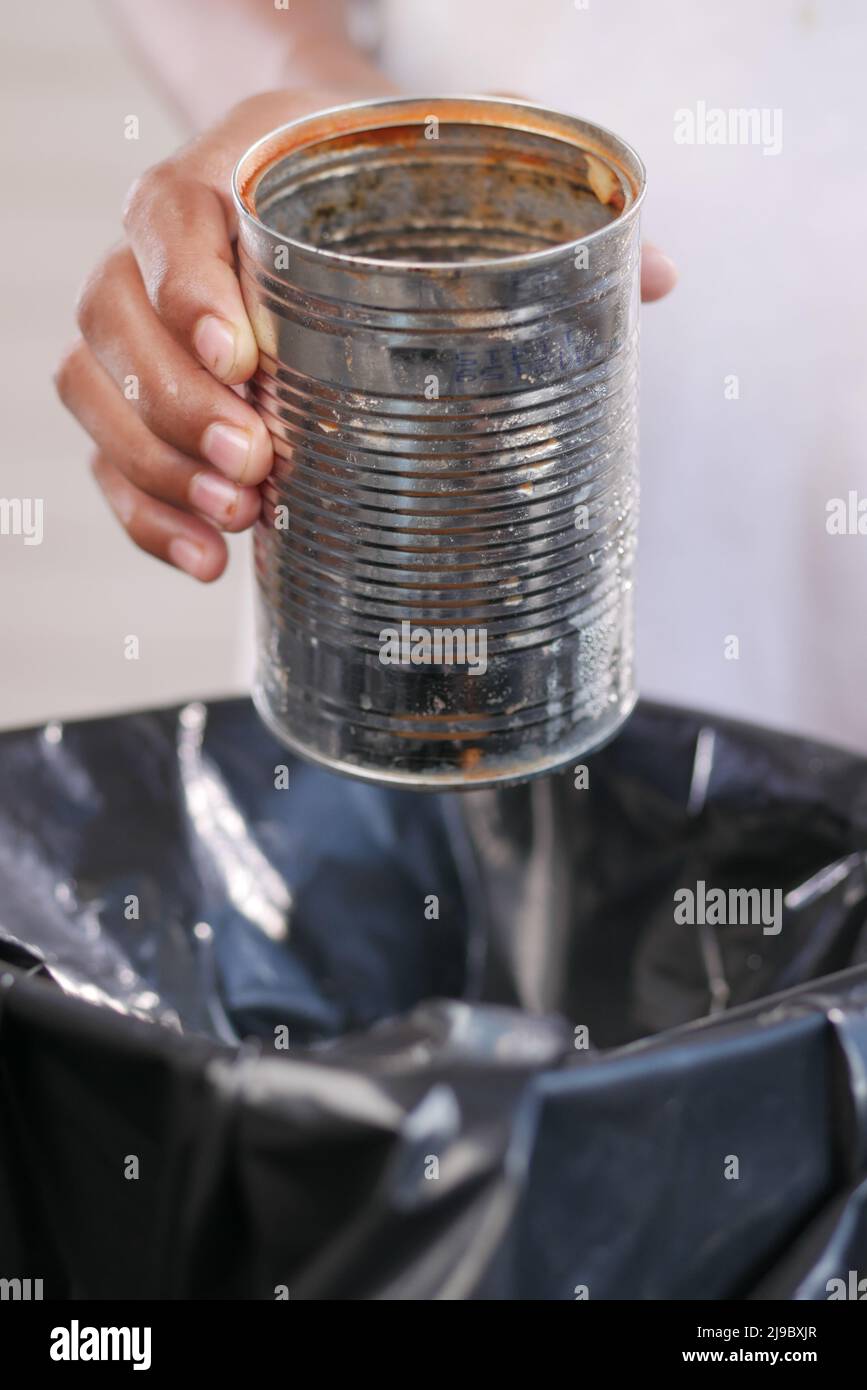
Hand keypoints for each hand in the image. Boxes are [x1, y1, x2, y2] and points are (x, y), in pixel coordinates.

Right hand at [56, 89, 676, 581]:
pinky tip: (210, 562)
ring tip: (240, 523)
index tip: (246, 355)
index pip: (169, 220)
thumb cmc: (374, 188)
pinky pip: (107, 456)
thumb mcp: (442, 170)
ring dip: (154, 468)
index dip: (189, 291)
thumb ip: (530, 208)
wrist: (315, 187)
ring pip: (94, 390)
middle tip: (259, 464)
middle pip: (115, 319)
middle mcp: (162, 249)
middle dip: (180, 405)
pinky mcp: (144, 397)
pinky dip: (144, 515)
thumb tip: (654, 277)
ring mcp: (143, 326)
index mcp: (226, 181)